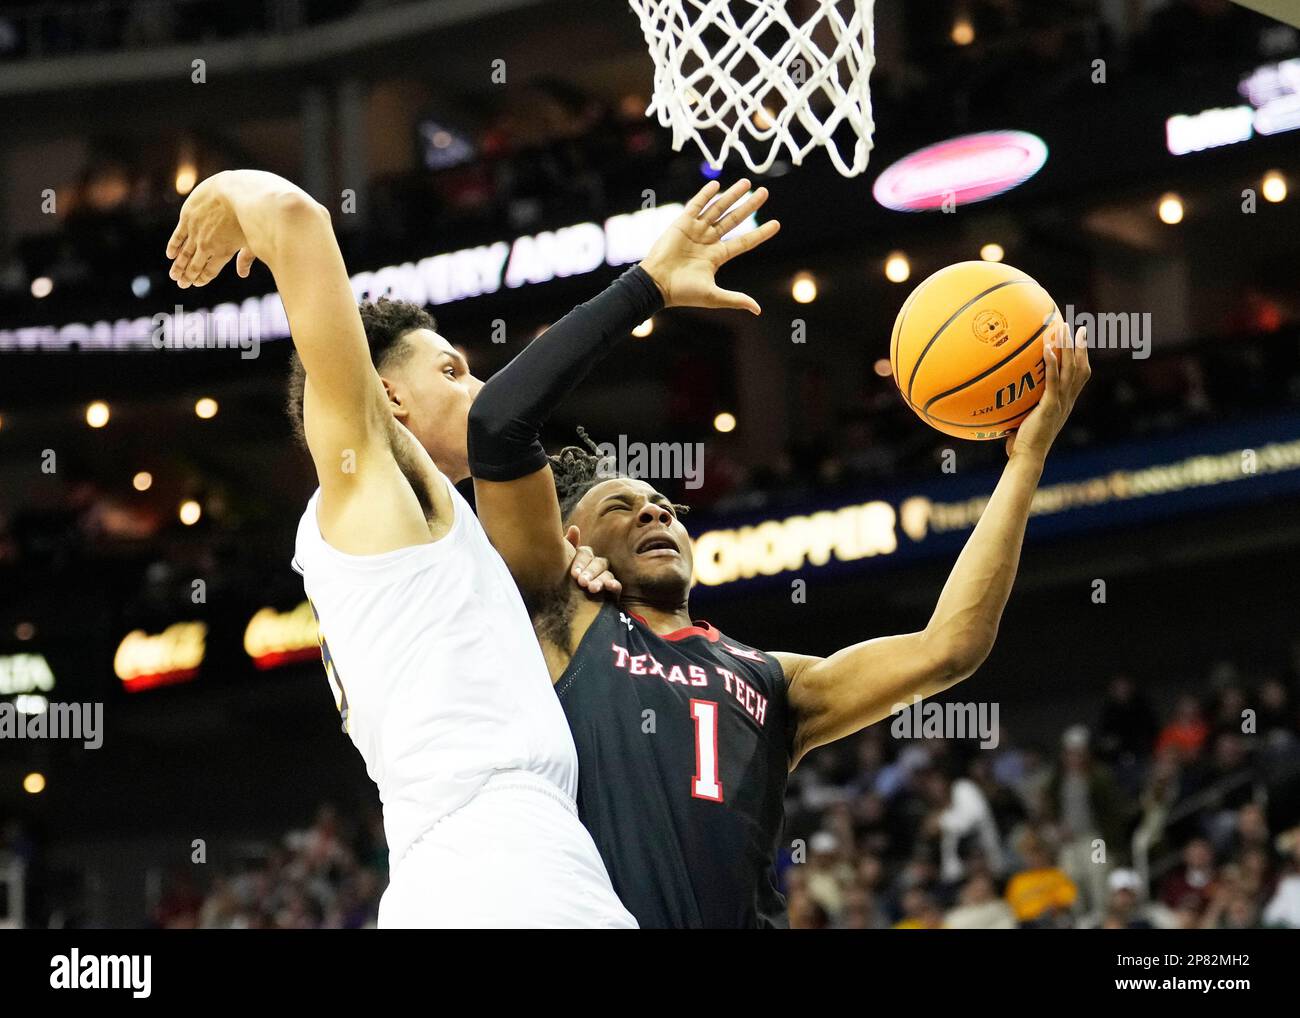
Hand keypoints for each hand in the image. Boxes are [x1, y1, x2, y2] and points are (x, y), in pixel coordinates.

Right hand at [166, 172, 256, 288]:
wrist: (238, 191)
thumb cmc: (251, 217)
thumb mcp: (252, 240)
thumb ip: (245, 258)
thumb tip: (242, 274)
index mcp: (222, 253)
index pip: (208, 271)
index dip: (202, 278)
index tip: (196, 283)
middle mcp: (206, 245)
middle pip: (194, 265)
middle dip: (187, 276)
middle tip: (181, 284)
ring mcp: (195, 231)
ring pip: (184, 253)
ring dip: (178, 265)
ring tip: (174, 276)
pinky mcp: (188, 216)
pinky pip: (178, 235)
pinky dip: (174, 246)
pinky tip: (170, 255)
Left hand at [565, 526, 621, 597]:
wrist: (562, 605)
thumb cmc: (560, 581)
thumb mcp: (562, 563)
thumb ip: (567, 546)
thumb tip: (574, 528)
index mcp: (583, 558)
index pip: (585, 554)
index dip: (580, 563)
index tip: (574, 574)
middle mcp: (595, 565)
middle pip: (597, 563)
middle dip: (590, 572)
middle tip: (582, 582)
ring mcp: (605, 577)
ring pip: (606, 574)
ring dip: (600, 580)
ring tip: (592, 589)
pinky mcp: (612, 590)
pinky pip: (617, 585)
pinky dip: (614, 585)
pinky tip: (609, 586)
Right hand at [639, 178, 779, 313]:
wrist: (657, 284)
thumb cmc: (683, 292)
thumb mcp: (714, 296)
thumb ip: (736, 299)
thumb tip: (757, 310)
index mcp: (717, 256)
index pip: (744, 242)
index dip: (760, 233)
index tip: (776, 224)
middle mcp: (708, 241)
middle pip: (734, 220)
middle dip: (749, 206)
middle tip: (764, 193)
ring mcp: (695, 230)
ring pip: (718, 209)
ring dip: (732, 195)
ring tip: (747, 183)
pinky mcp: (681, 224)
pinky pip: (696, 206)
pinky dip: (705, 195)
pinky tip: (716, 184)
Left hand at [1005, 323, 1090, 460]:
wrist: (1027, 457)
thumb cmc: (1023, 441)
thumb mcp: (1026, 418)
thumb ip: (1024, 405)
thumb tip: (1007, 394)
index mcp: (1065, 403)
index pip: (1079, 376)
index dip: (1083, 357)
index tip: (1081, 340)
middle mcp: (1067, 401)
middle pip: (1079, 368)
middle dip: (1080, 347)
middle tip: (1080, 328)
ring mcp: (1060, 403)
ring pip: (1069, 370)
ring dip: (1067, 348)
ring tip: (1064, 329)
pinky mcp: (1050, 406)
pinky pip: (1052, 381)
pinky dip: (1051, 364)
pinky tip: (1047, 348)